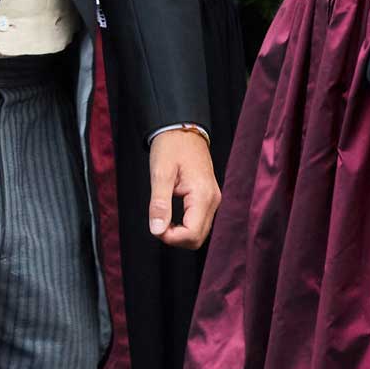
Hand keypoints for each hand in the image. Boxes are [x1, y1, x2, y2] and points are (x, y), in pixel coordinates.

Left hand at [147, 130, 218, 249]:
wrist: (182, 130)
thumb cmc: (171, 147)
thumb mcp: (160, 173)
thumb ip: (159, 203)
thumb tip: (156, 230)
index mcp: (203, 195)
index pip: (192, 235)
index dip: (171, 237)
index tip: (155, 226)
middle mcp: (213, 201)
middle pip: (197, 239)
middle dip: (175, 237)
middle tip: (157, 221)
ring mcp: (213, 200)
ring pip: (199, 233)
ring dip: (179, 233)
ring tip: (162, 216)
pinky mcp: (208, 199)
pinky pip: (199, 222)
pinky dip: (184, 225)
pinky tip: (171, 215)